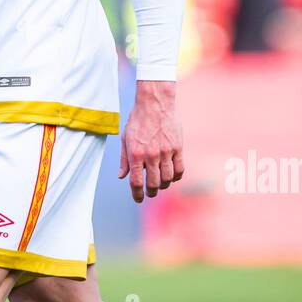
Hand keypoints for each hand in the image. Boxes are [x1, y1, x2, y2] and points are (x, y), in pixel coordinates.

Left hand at [118, 80, 182, 202]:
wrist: (155, 102)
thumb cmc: (138, 119)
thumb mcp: (125, 138)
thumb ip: (124, 159)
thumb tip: (122, 176)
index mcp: (135, 153)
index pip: (136, 182)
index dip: (137, 194)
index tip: (138, 198)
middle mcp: (151, 155)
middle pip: (154, 184)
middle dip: (151, 192)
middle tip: (150, 192)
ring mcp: (166, 152)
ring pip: (167, 179)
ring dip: (163, 185)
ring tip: (160, 184)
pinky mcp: (178, 147)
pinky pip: (180, 169)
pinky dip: (176, 177)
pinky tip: (171, 175)